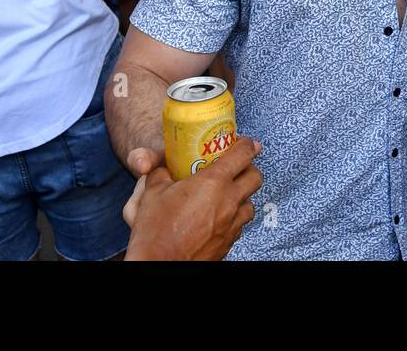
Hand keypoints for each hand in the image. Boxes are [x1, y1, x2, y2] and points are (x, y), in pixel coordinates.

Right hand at [125, 137, 263, 260]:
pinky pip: (240, 225)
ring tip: (228, 194)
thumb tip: (162, 167)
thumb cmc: (155, 229)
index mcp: (213, 182)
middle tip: (237, 167)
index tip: (243, 142)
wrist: (159, 264)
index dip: (245, 144)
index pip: (242, 154)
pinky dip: (235, 217)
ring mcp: (231, 224)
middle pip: (255, 177)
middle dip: (249, 168)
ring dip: (243, 195)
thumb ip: (160, 171)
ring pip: (251, 203)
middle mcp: (228, 201)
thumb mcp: (152, 191)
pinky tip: (220, 216)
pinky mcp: (228, 242)